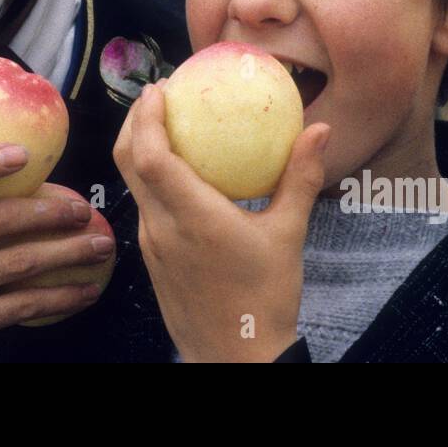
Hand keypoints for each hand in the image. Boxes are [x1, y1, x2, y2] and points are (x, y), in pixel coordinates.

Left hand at [113, 82, 329, 361]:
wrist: (237, 358)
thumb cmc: (266, 299)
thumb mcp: (289, 236)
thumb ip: (301, 179)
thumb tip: (320, 130)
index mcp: (192, 217)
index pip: (150, 157)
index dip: (146, 118)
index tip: (159, 88)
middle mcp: (161, 228)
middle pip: (127, 161)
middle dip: (134, 121)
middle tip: (157, 94)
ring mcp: (152, 245)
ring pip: (132, 184)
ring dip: (140, 148)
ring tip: (167, 124)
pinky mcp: (152, 259)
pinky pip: (144, 206)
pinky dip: (151, 177)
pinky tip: (180, 173)